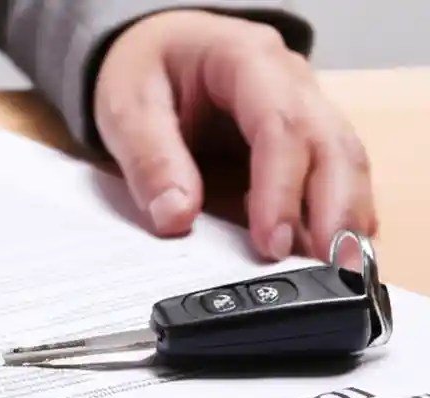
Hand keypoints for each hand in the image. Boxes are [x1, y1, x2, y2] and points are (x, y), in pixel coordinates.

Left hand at [94, 10, 375, 265]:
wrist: (153, 52)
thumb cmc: (144, 69)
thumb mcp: (126, 108)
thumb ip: (150, 160)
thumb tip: (175, 218)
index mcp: (248, 60)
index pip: (281, 126)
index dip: (281, 189)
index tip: (270, 242)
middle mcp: (291, 82)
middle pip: (333, 145)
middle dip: (337, 211)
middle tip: (330, 269)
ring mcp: (304, 110)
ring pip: (344, 163)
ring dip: (345, 218)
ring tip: (338, 272)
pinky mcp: (302, 142)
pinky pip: (331, 177)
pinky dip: (333, 216)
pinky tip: (326, 255)